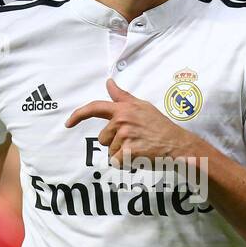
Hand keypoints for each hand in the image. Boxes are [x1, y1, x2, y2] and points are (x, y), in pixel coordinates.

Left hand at [64, 78, 195, 163]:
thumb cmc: (159, 126)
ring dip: (122, 154)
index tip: (68, 123)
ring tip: (138, 148)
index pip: (95, 108)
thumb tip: (108, 83)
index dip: (78, 115)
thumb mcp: (142, 106)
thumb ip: (122, 97)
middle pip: (103, 138)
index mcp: (123, 109)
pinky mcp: (129, 151)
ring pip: (110, 151)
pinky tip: (138, 157)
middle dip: (115, 143)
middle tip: (134, 141)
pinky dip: (125, 163)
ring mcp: (125, 135)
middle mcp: (122, 120)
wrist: (177, 144)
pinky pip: (117, 162)